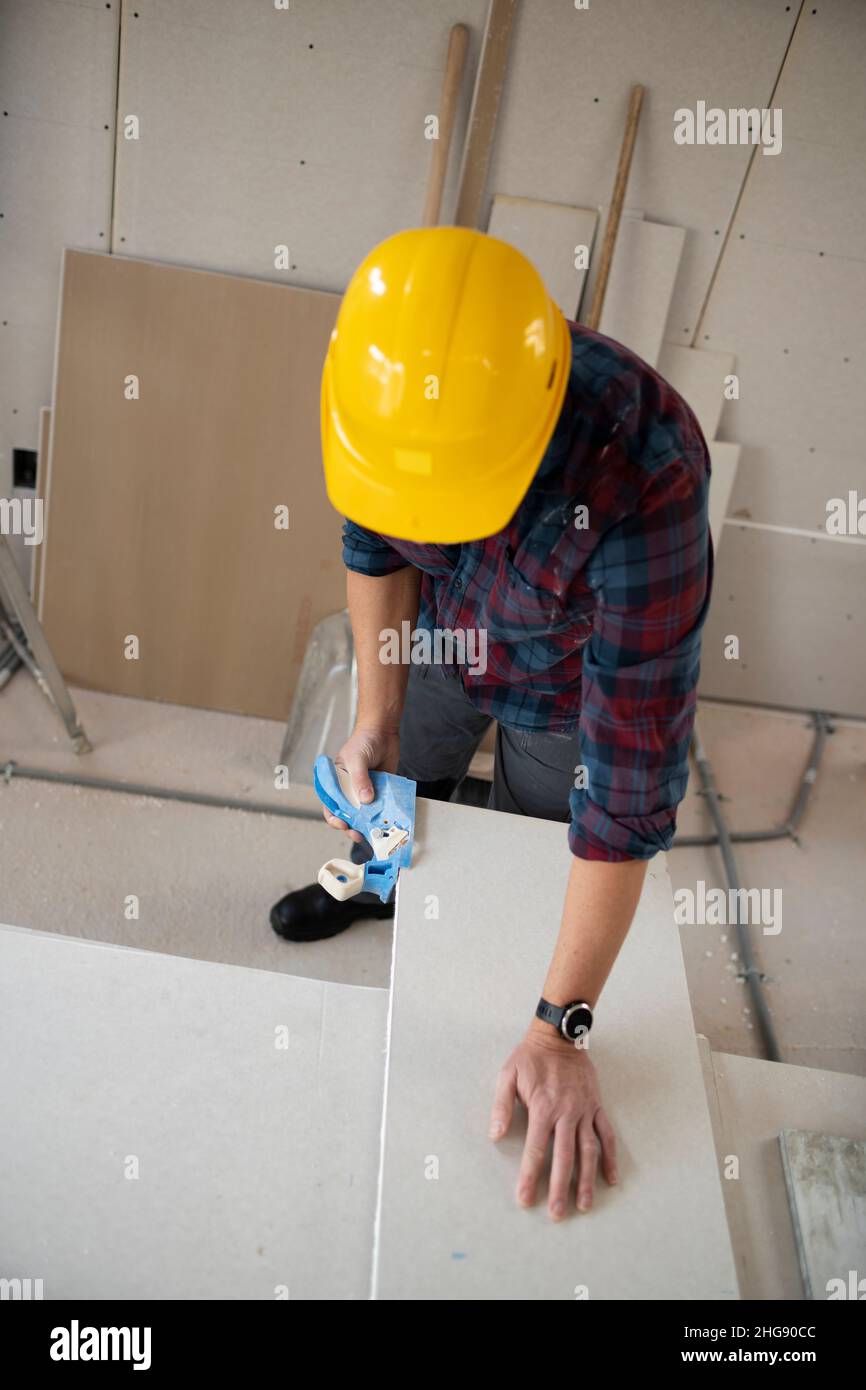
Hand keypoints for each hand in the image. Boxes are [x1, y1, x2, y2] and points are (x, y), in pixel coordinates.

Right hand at [322, 725, 400, 842]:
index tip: (343, 823)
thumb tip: (365, 801)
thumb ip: (359, 780)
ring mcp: (365, 793)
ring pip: (364, 814)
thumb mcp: (357, 760)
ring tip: (374, 831)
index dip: (334, 817)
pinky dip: (382, 816)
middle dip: (352, 826)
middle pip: (347, 814)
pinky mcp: (380, 792)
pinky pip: (380, 808)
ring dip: (368, 824)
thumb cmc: (363, 742)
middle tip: (359, 833)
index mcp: (335, 784)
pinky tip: (386, 822)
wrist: (382, 732)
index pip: (330, 805)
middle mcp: (349, 791)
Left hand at [489, 1025, 616, 1219]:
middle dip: (560, 1188)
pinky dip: (610, 1157)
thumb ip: (501, 1106)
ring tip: (584, 1205)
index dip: (530, 1176)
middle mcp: (566, 1112)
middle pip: (564, 1157)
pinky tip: (610, 1178)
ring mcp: (584, 1110)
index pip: (536, 1149)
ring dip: (587, 1180)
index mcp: (543, 1106)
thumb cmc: (529, 1057)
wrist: (559, 1036)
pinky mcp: (596, 1106)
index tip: (525, 1199)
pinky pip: (606, 1134)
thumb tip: (494, 1134)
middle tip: (557, 1214)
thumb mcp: (507, 1075)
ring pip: (588, 1150)